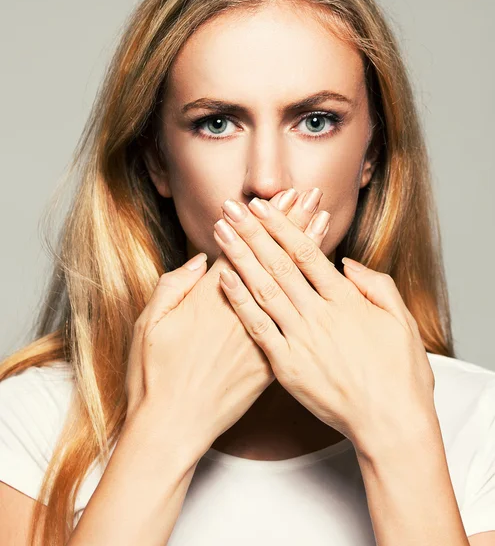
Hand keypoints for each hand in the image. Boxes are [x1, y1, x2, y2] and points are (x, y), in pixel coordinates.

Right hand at [125, 188, 327, 456]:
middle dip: (293, 224)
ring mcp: (257, 337)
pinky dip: (308, 296)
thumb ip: (174, 287)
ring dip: (306, 250)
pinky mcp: (268, 362)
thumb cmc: (154, 375)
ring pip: (289, 285)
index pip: (244, 248)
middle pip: (273, 260)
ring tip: (323, 222)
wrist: (173, 427)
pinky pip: (294, 322)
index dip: (265, 221)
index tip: (283, 197)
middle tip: (312, 195)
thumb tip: (199, 262)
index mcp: (209, 301)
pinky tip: (322, 279)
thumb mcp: (150, 325)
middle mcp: (240, 314)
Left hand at [214, 191, 435, 453]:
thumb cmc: (401, 375)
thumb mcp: (401, 322)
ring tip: (221, 232)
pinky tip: (224, 279)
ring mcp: (300, 339)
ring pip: (263, 289)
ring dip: (240, 258)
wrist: (391, 425)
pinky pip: (257, 327)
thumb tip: (346, 263)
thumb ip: (375, 285)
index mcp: (345, 301)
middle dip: (252, 232)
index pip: (306, 253)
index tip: (263, 206)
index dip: (282, 225)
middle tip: (231, 207)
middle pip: (278, 264)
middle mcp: (318, 315)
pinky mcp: (286, 365)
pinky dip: (239, 301)